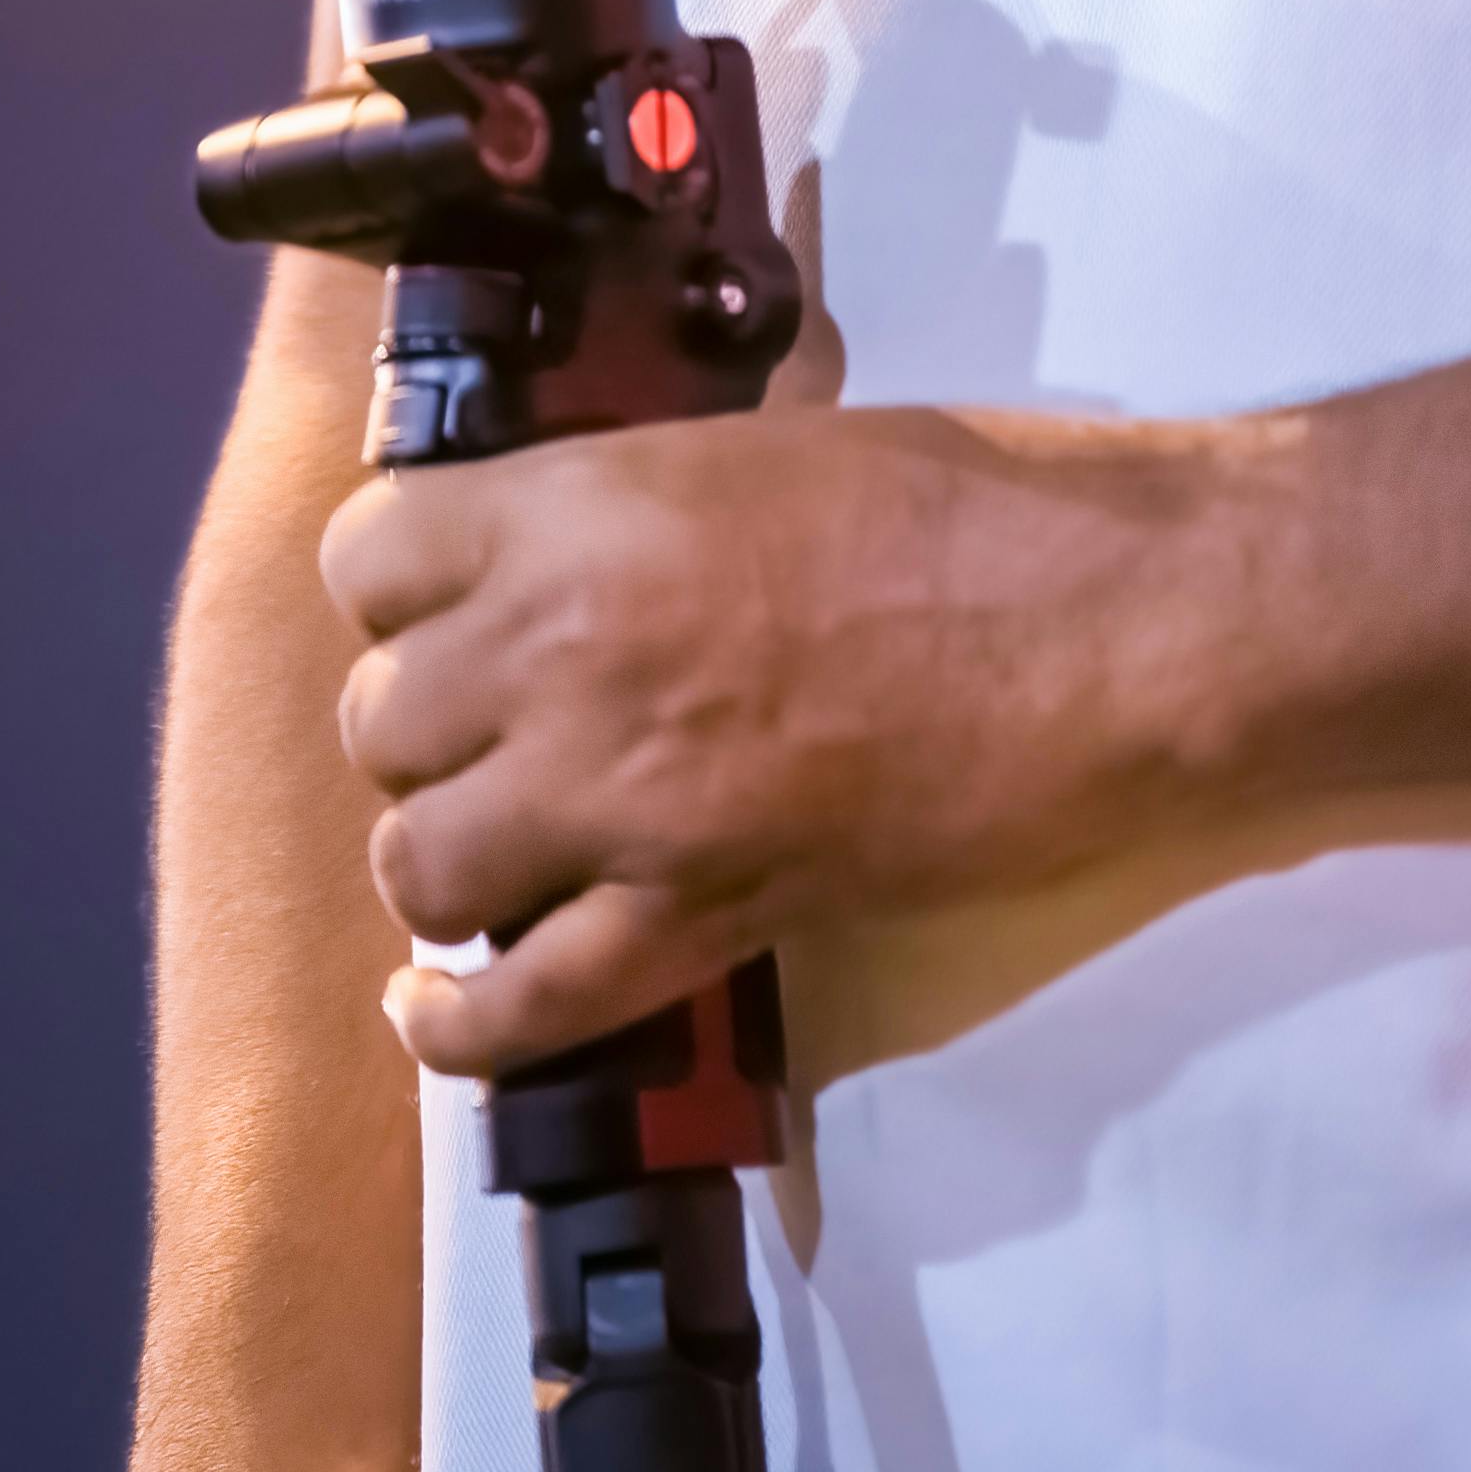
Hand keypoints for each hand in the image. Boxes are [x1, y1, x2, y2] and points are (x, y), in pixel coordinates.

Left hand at [320, 400, 1250, 1075]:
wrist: (1103, 624)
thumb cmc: (972, 501)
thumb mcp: (773, 440)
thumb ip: (645, 497)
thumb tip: (591, 527)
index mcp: (583, 506)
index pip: (367, 557)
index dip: (399, 584)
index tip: (447, 599)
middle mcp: (562, 652)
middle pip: (381, 722)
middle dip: (429, 727)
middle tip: (503, 724)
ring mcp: (619, 801)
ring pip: (418, 868)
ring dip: (450, 857)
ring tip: (512, 840)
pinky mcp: (693, 924)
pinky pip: (514, 1013)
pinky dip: (459, 1031)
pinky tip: (439, 1009)